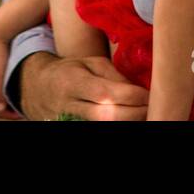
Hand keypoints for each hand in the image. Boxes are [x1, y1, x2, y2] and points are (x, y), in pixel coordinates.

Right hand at [0, 20, 17, 118]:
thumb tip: (0, 110)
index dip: (9, 116)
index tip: (23, 115)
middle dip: (10, 112)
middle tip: (25, 112)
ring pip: (1, 99)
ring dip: (10, 104)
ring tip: (24, 104)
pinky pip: (3, 90)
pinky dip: (10, 95)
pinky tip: (20, 93)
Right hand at [18, 50, 148, 120]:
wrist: (39, 88)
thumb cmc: (69, 71)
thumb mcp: (90, 63)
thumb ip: (113, 75)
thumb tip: (138, 90)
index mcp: (74, 82)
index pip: (107, 93)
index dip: (133, 96)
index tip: (151, 94)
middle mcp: (71, 105)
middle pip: (109, 116)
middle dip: (136, 114)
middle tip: (154, 106)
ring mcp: (71, 121)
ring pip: (106, 127)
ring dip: (130, 122)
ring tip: (145, 114)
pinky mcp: (74, 128)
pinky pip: (99, 130)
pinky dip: (119, 125)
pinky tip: (131, 119)